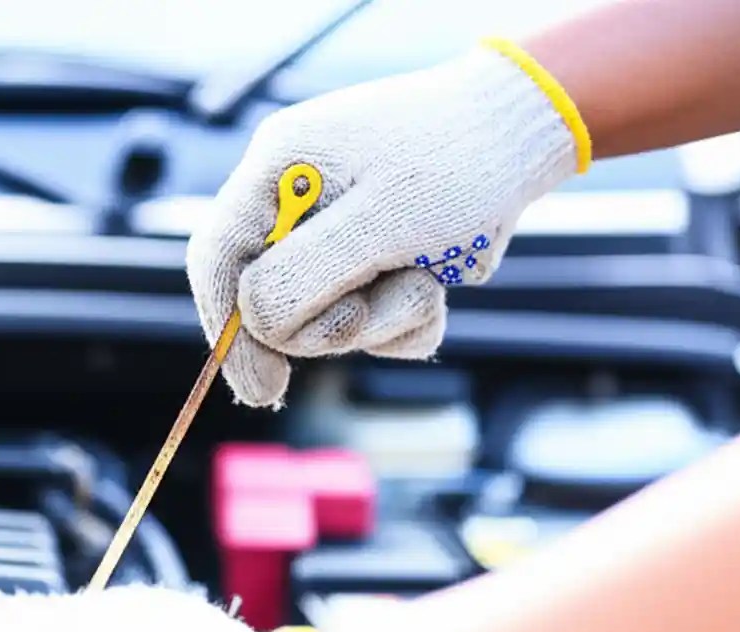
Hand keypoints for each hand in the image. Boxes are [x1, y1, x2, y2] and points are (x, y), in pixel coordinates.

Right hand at [186, 39, 586, 407]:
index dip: (225, 328)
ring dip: (381, 318)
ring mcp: (330, 237)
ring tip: (425, 276)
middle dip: (332, 321)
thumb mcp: (382, 221)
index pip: (215, 259)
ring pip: (323, 321)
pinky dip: (404, 319)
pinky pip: (367, 323)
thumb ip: (305, 273)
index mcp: (277, 174)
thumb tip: (254, 323)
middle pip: (268, 302)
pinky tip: (436, 282)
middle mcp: (293, 206)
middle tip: (383, 301)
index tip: (261, 387)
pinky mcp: (368, 262)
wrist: (524, 135)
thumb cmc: (457, 164)